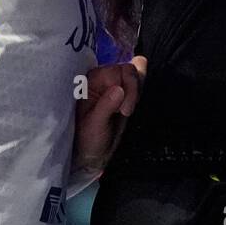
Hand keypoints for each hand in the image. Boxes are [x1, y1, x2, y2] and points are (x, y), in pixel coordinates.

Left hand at [72, 56, 146, 178]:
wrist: (92, 154)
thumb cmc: (86, 140)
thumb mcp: (94, 125)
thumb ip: (106, 106)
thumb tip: (119, 89)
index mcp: (92, 81)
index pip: (120, 70)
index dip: (128, 87)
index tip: (124, 110)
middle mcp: (103, 79)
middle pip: (130, 70)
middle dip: (133, 91)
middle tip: (124, 112)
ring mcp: (114, 85)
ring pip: (137, 76)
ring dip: (136, 94)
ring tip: (124, 112)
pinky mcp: (123, 93)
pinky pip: (138, 84)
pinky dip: (138, 94)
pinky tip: (128, 109)